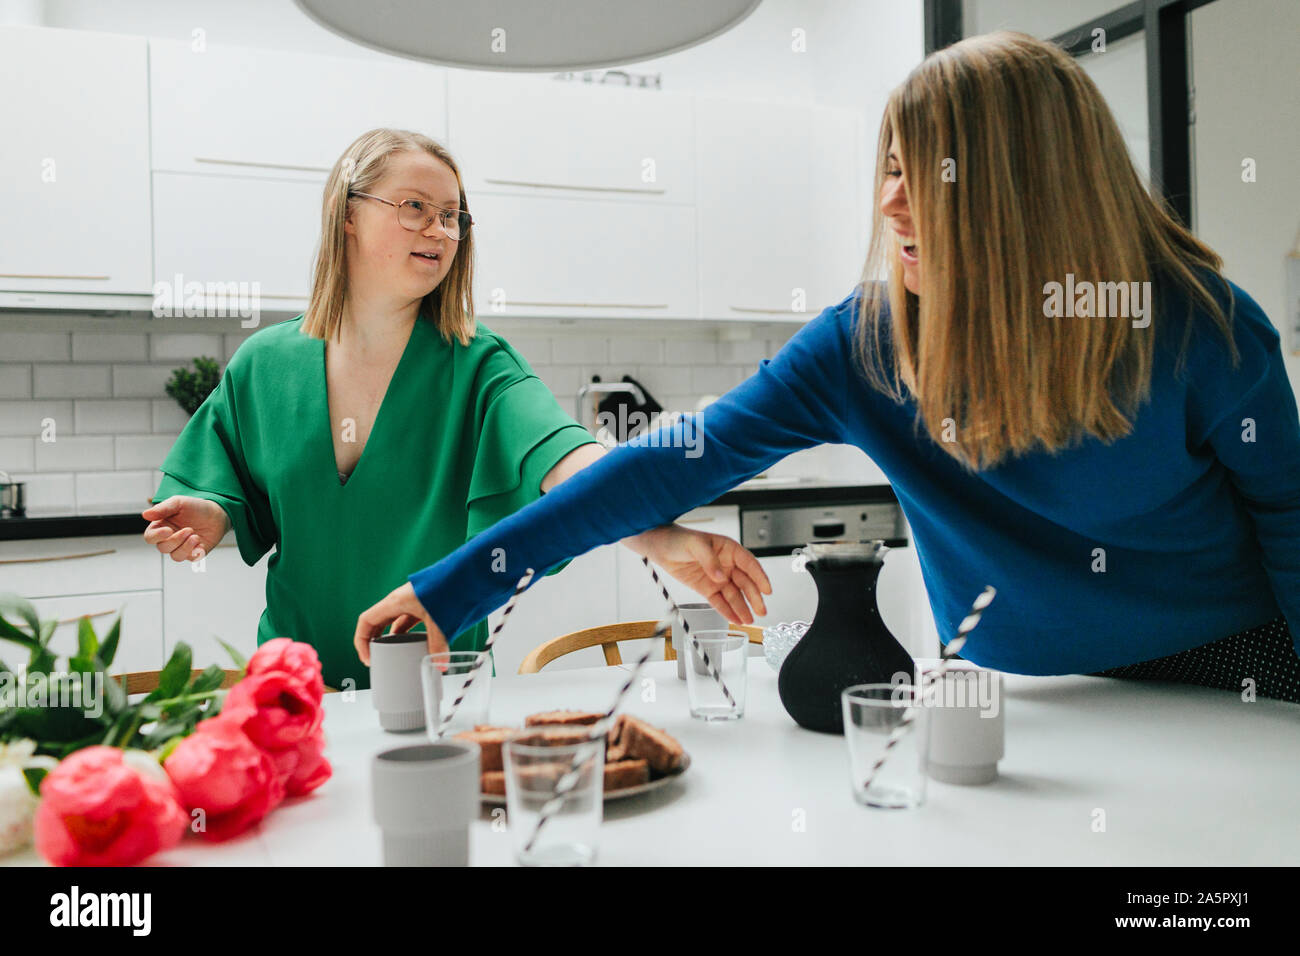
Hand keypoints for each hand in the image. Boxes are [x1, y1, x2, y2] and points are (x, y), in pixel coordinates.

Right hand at [141, 495, 229, 561]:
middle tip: (189, 529)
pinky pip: (190, 559)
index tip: (168, 530)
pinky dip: (195, 551)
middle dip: (176, 540)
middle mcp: (170, 539)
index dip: (156, 537)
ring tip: (195, 535)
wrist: (217, 513)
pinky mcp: (195, 553)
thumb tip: (145, 514)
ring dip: (185, 547)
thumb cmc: (195, 507)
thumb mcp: (178, 503)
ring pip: (175, 556)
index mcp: (161, 527)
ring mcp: (182, 547)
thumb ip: (162, 508)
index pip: (150, 537)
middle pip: (162, 548)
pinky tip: (200, 542)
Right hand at [353, 582, 449, 665]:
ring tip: (397, 656)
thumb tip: (439, 665)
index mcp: (395, 602)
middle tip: (378, 660)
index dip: (361, 641)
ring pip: (396, 623)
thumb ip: (438, 645)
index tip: (368, 658)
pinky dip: (410, 634)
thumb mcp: (439, 620)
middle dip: (375, 641)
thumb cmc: (449, 587)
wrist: (467, 572)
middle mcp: (401, 601)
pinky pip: (411, 621)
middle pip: (379, 622)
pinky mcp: (426, 604)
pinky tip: (417, 645)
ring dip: (394, 639)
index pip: (366, 621)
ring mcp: (413, 602)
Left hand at [629, 524, 771, 624]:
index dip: (760, 577)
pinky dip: (727, 611)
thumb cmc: (679, 539)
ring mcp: (717, 578)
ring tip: (749, 620)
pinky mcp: (707, 588)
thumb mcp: (695, 544)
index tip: (767, 590)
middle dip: (754, 597)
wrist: (659, 547)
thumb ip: (709, 559)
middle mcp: (727, 565)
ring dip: (742, 608)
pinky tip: (735, 619)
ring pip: (734, 595)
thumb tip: (721, 576)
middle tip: (761, 610)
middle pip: (744, 583)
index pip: (749, 564)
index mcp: (729, 549)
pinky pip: (719, 601)